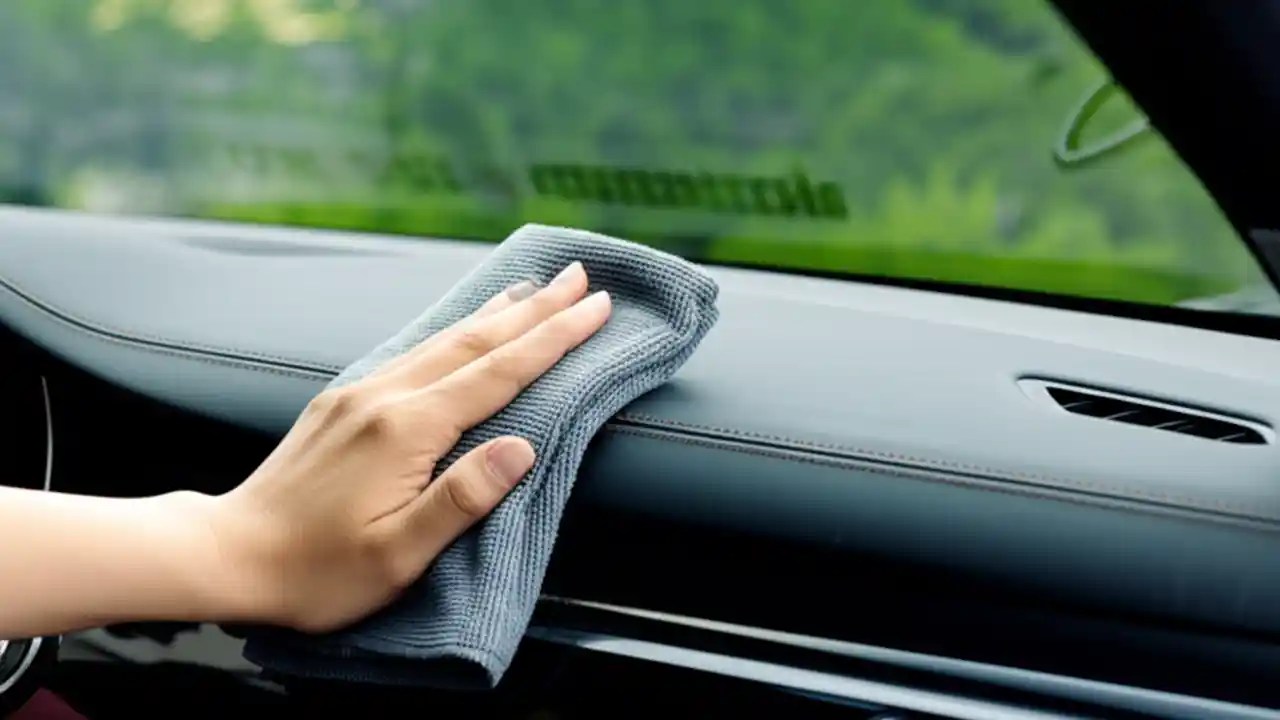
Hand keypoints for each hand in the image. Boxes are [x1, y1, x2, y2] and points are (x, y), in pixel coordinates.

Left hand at [199, 261, 609, 632]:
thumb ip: (462, 499)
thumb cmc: (317, 571)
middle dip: (536, 309)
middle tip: (581, 278)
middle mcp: (384, 397)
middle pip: (476, 341)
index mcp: (406, 430)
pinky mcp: (343, 403)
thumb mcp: (396, 554)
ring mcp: (360, 394)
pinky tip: (463, 327)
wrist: (228, 555)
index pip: (498, 373)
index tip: (597, 309)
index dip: (554, 340)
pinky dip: (453, 331)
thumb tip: (522, 448)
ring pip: (443, 338)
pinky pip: (413, 350)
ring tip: (535, 287)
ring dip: (496, 311)